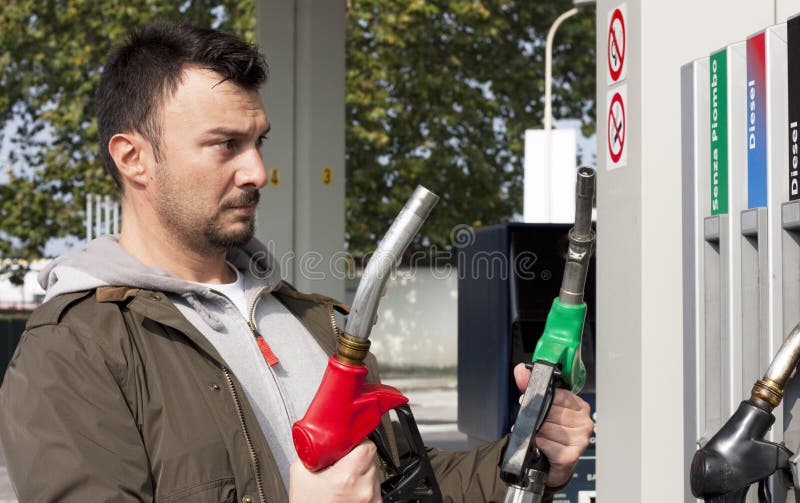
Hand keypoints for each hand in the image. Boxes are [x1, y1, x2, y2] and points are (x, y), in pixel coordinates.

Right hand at [289, 439, 380, 502]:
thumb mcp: (301, 472)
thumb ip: (313, 451)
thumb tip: (320, 437)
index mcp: (347, 476)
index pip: (367, 446)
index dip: (357, 442)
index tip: (349, 445)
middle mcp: (363, 488)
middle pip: (371, 458)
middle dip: (358, 457)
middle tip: (342, 464)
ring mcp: (370, 499)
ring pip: (374, 472)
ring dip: (362, 472)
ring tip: (344, 481)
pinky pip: (375, 488)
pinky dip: (364, 486)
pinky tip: (349, 490)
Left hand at [513, 363, 593, 487]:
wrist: (553, 465)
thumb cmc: (551, 435)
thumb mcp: (542, 407)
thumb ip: (531, 386)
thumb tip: (521, 369)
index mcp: (580, 407)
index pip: (558, 395)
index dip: (541, 399)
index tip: (532, 403)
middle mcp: (584, 422)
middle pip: (550, 412)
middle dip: (535, 417)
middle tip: (533, 423)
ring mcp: (580, 439)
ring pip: (545, 428)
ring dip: (535, 432)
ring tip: (537, 436)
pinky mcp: (570, 455)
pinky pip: (545, 443)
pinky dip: (538, 444)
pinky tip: (540, 446)